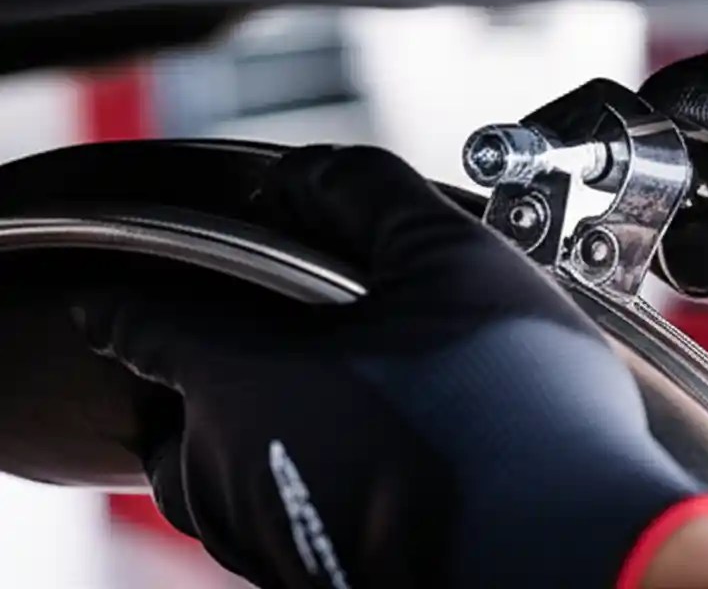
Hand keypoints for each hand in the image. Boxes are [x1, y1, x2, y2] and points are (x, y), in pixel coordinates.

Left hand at [70, 146, 707, 586]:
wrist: (569, 550)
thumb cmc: (511, 415)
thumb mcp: (453, 260)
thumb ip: (372, 194)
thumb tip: (313, 173)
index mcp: (243, 382)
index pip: (142, 328)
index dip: (131, 305)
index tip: (123, 303)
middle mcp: (236, 473)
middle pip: (185, 415)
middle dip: (222, 380)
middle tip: (301, 351)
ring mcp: (274, 540)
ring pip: (233, 477)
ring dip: (268, 438)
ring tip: (353, 409)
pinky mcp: (319, 580)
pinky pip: (285, 520)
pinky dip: (313, 485)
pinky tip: (390, 467)